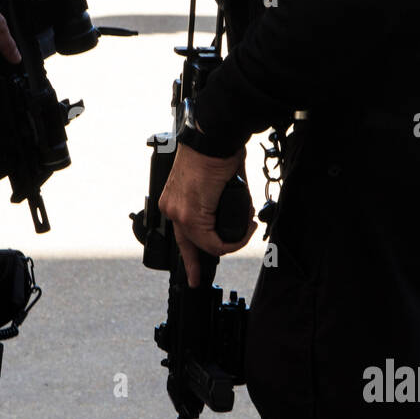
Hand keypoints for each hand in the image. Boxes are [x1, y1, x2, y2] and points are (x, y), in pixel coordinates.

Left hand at [158, 144, 257, 286]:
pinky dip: (235, 239)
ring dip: (232, 241)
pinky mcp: (192, 215)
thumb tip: (237, 217)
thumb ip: (219, 205)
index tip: (191, 271)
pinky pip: (215, 242)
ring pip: (207, 245)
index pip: (180, 234)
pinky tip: (246, 228)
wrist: (214, 140)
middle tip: (197, 279)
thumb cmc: (217, 153)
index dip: (187, 256)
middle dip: (196, 264)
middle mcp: (172, 208)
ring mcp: (179, 213)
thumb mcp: (214, 183)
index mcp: (174, 200)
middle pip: (189, 245)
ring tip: (247, 227)